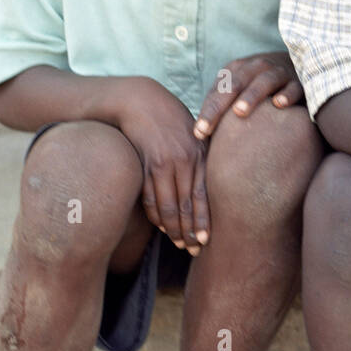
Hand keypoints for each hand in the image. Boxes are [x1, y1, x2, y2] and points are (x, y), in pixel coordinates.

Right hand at [117, 80, 209, 252]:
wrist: (140, 101)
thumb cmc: (171, 120)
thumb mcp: (194, 135)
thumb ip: (202, 160)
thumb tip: (211, 189)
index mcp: (200, 154)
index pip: (204, 195)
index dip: (204, 221)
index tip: (207, 241)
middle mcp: (184, 160)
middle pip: (188, 205)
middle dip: (191, 231)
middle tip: (193, 250)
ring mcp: (163, 163)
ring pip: (168, 205)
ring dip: (173, 228)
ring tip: (179, 243)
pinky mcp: (144, 164)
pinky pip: (150, 197)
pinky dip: (156, 215)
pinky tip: (161, 227)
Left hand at [193, 51, 303, 138]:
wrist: (300, 65)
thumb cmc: (263, 88)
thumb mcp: (242, 90)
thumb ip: (224, 106)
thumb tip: (201, 135)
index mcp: (238, 69)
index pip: (218, 90)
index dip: (207, 111)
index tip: (199, 134)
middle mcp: (257, 67)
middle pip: (235, 84)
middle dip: (219, 106)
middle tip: (208, 128)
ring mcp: (280, 72)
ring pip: (264, 81)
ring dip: (251, 95)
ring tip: (239, 112)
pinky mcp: (301, 81)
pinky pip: (294, 87)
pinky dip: (287, 93)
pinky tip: (279, 105)